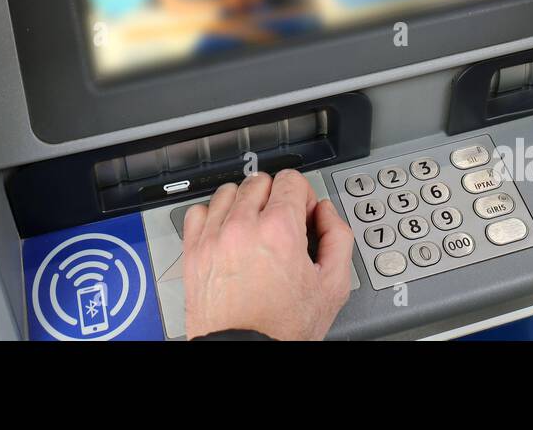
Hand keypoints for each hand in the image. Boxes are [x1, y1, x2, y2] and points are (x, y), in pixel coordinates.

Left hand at [183, 169, 353, 340]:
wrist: (247, 353)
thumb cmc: (283, 328)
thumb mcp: (333, 286)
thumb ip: (338, 238)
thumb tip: (326, 212)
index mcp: (279, 230)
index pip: (290, 179)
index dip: (302, 195)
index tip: (301, 213)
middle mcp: (243, 227)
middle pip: (260, 181)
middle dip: (275, 197)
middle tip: (280, 223)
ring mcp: (214, 237)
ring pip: (228, 191)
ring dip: (243, 202)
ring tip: (253, 226)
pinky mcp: (193, 251)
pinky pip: (197, 212)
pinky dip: (212, 216)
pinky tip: (225, 232)